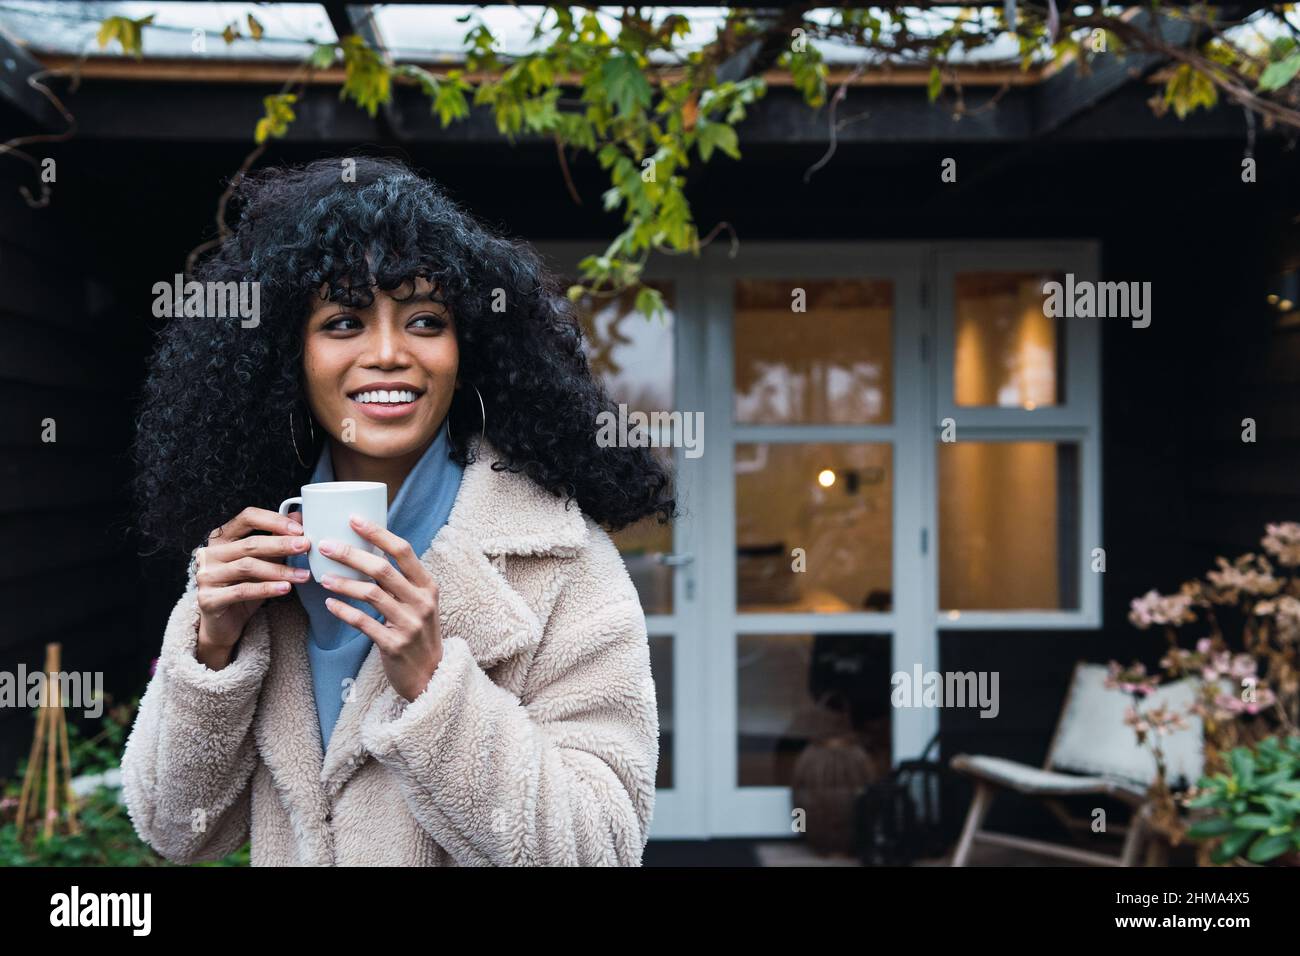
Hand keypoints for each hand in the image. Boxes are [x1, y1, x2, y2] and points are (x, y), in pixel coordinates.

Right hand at [196, 507, 310, 653]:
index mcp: (221, 538)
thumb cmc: (243, 587)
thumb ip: (276, 538)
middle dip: (281, 544)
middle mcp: (210, 553)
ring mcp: (206, 576)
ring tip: (304, 574)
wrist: (222, 625)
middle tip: (306, 546)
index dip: (274, 521)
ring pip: (248, 566)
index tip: (299, 529)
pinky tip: (286, 588)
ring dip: (280, 570)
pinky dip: (267, 588)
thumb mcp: (262, 561)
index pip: (247, 518)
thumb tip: (298, 516)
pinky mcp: (208, 598)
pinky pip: (242, 590)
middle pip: (250, 543)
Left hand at [317, 516, 442, 701]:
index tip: (353, 519)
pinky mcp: (394, 645)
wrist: (431, 676)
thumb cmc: (418, 633)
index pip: (404, 551)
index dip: (378, 533)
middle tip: (325, 545)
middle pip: (383, 569)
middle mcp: (421, 602)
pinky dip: (344, 612)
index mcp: (428, 585)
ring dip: (343, 583)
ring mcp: (409, 624)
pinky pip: (363, 623)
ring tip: (322, 577)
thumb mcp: (419, 603)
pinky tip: (329, 604)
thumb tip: (366, 551)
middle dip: (350, 554)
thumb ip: (400, 581)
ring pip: (371, 595)